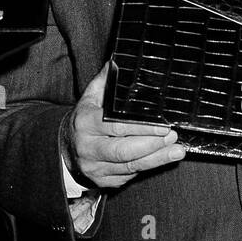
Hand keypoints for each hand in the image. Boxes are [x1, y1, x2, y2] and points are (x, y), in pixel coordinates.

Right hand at [64, 62, 185, 189]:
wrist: (64, 149)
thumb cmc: (84, 119)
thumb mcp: (90, 98)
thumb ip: (105, 81)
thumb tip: (118, 60)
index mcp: (85, 123)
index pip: (116, 126)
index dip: (142, 128)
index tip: (164, 125)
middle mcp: (88, 147)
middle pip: (124, 150)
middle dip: (153, 145)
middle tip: (173, 137)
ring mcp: (95, 167)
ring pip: (130, 167)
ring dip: (157, 159)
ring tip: (177, 151)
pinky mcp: (103, 181)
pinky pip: (129, 176)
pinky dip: (148, 167)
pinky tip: (162, 159)